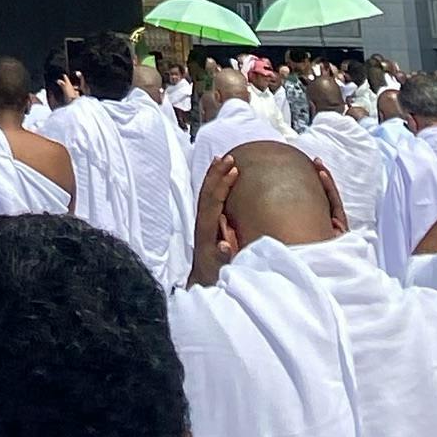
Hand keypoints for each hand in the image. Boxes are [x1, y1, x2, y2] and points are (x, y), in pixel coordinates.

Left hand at [190, 152, 236, 285]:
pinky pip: (208, 196)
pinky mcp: (205, 221)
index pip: (214, 200)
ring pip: (207, 191)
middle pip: (208, 191)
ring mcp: (202, 219)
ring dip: (214, 174)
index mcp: (207, 228)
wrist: (201, 280)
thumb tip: (225, 244)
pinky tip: (219, 174)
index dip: (223, 184)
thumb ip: (223, 256)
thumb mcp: (221, 268)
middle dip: (218, 172)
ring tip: (222, 159)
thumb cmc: (214, 273)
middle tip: (229, 157)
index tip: (235, 170)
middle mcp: (202, 220)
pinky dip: (213, 182)